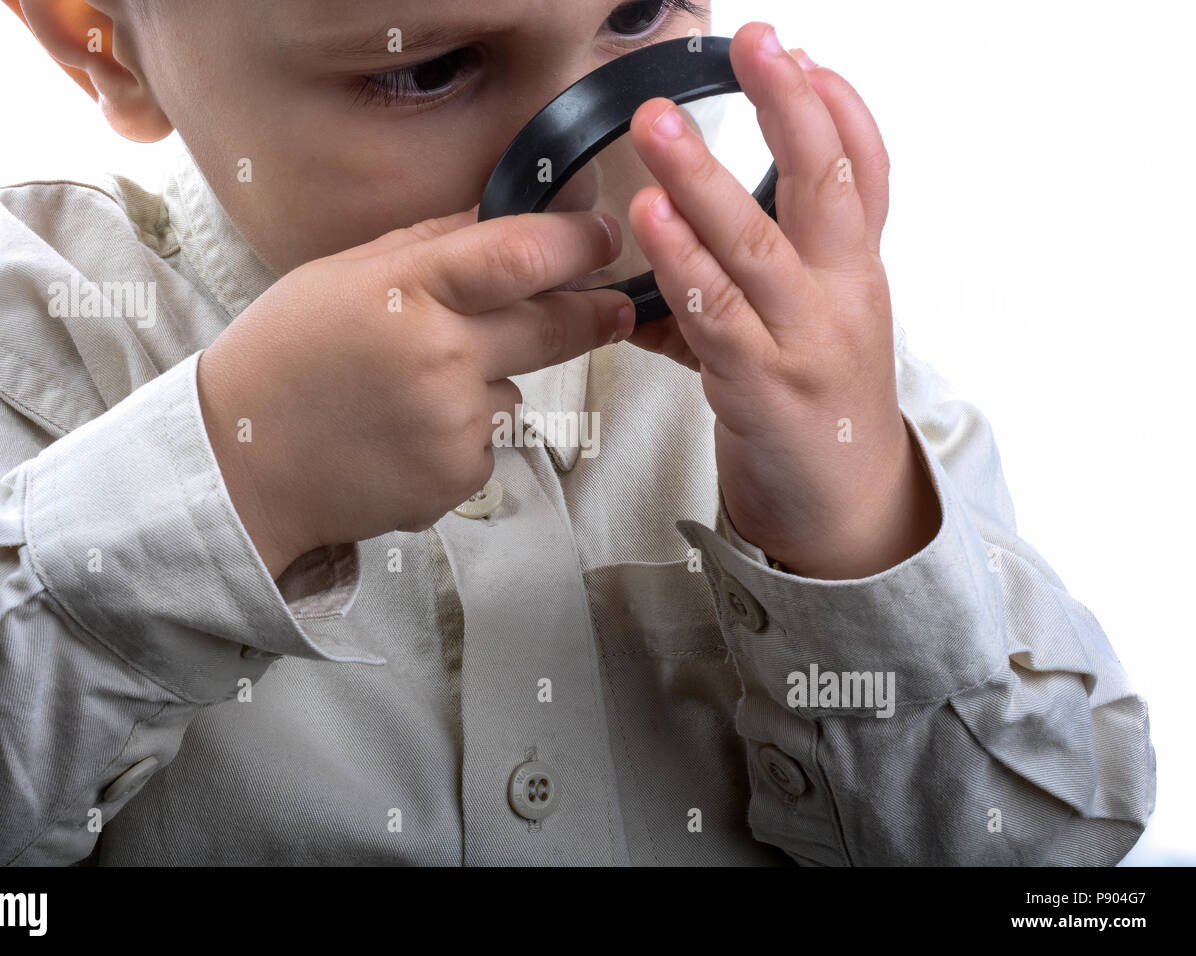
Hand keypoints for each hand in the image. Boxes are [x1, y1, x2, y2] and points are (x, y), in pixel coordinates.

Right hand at [197, 207, 633, 578]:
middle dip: (592, 312)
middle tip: (614, 305)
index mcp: (407, 291)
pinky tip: (404, 435)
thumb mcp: (342, 275)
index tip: (604, 236)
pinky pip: (489, 441)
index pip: (520, 254)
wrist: (243, 464)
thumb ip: (428, 244)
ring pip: (514, 391)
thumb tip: (504, 218)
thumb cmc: (285, 357)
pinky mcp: (459, 476)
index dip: (577, 242)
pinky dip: (463, 434)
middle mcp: (442, 357)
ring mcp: (455, 424)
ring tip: (408, 395)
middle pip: (552, 325)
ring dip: (488, 384)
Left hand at [624, 22, 939, 579]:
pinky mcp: (764, 388)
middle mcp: (842, 298)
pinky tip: (649, 223)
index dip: (840, 109)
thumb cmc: (817, 413)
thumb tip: (676, 236)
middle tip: (757, 44)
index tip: (804, 54)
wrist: (845, 513)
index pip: (867, 175)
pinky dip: (680, 265)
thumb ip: (744, 279)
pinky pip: (715, 317)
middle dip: (791, 108)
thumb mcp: (800, 330)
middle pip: (826, 187)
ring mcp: (806, 343)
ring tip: (662, 126)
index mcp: (856, 275)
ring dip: (708, 181)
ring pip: (760, 246)